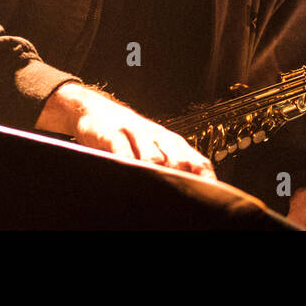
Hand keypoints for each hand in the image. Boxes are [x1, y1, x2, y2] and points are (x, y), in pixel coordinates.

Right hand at [37, 82, 216, 181]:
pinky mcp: (113, 134)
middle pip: (178, 159)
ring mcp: (136, 134)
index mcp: (173, 143)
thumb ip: (174, 164)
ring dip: (157, 170)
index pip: (197, 162)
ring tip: (159, 187)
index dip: (204, 179)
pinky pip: (122, 150)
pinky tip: (129, 174)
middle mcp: (159, 137)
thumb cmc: (132, 135)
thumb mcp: (156, 146)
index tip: (208, 196)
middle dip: (183, 177)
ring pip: (153, 155)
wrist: (97, 109)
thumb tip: (195, 188)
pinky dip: (127, 162)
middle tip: (184, 195)